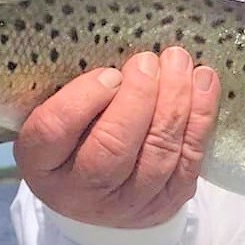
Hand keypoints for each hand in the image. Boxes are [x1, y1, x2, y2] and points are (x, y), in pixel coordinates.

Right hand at [14, 46, 220, 228]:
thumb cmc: (75, 134)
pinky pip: (189, 159)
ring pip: (157, 153)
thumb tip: (112, 41)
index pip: (54, 131)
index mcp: (40, 164)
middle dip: (138, 97)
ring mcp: (128, 204)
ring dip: (175, 101)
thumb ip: (70, 84)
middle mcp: (80, 192)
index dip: (84, 98)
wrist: (100, 191)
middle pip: (112, 147)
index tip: (108, 73)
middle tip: (148, 61)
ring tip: (179, 62)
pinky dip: (201, 117)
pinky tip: (203, 82)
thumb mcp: (54, 111)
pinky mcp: (167, 202)